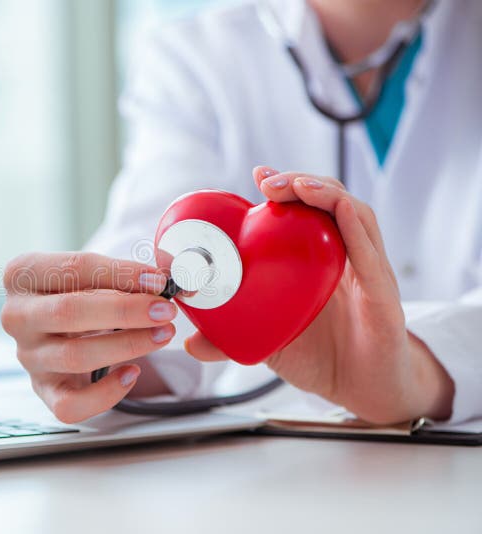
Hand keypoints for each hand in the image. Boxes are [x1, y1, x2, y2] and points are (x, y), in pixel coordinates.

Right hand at [1, 252, 177, 422]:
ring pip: (75, 356)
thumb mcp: (89, 273)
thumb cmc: (76, 292)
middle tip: (163, 310)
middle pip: (69, 312)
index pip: (74, 269)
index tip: (158, 281)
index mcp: (22, 274)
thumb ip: (118, 274)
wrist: (58, 325)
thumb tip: (159, 283)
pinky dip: (106, 393)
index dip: (121, 274)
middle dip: (124, 311)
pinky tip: (132, 373)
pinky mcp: (43, 390)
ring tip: (161, 335)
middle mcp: (17, 316)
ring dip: (127, 345)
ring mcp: (28, 356)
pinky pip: (71, 404)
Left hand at [185, 167, 454, 423]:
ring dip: (326, 193)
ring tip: (297, 186)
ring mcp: (369, 273)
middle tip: (267, 179)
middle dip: (299, 182)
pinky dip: (355, 227)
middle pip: (331, 202)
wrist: (363, 394)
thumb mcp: (266, 342)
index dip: (287, 187)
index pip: (308, 211)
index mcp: (319, 262)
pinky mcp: (384, 297)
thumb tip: (188, 340)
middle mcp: (347, 259)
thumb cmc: (321, 358)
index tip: (258, 176)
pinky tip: (338, 212)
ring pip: (355, 216)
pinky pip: (372, 255)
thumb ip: (229, 338)